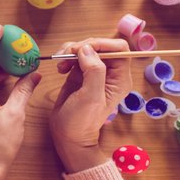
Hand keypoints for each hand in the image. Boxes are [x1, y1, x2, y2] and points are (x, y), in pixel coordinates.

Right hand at [49, 38, 132, 172]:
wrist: (68, 134)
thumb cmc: (82, 121)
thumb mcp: (91, 97)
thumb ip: (93, 71)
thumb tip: (87, 48)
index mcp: (120, 78)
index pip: (119, 49)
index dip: (101, 44)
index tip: (81, 49)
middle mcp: (110, 73)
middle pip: (100, 46)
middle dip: (82, 46)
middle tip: (66, 56)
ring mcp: (94, 72)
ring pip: (86, 48)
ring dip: (71, 50)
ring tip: (61, 63)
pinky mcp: (80, 73)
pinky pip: (75, 55)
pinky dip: (66, 56)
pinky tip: (60, 67)